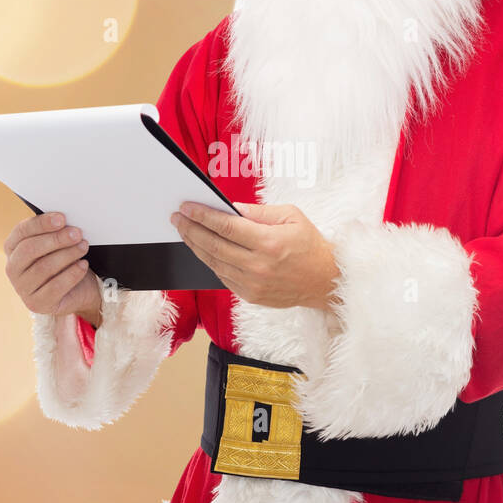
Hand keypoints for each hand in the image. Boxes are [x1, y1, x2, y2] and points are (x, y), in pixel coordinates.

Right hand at [4, 212, 102, 326]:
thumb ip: (54, 232)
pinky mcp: (37, 304)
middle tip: (77, 233)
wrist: (77, 291)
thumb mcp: (57, 244)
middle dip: (56, 239)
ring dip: (67, 254)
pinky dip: (72, 274)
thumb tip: (65, 222)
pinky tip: (82, 265)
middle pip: (30, 249)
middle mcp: (12, 268)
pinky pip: (55, 287)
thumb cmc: (64, 262)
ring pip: (43, 268)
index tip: (62, 218)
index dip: (41, 223)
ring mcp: (22, 288)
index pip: (22, 232)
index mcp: (12, 248)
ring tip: (83, 247)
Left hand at [171, 200, 337, 309]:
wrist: (324, 281)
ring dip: (196, 246)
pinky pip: (222, 276)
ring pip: (213, 262)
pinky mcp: (250, 295)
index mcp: (269, 242)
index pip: (226, 227)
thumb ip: (259, 212)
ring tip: (185, 232)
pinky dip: (210, 261)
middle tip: (178, 218)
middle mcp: (258, 265)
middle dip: (191, 229)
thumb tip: (230, 207)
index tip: (187, 207)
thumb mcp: (291, 216)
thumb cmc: (309, 245)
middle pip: (213, 245)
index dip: (202, 216)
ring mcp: (252, 284)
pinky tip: (203, 249)